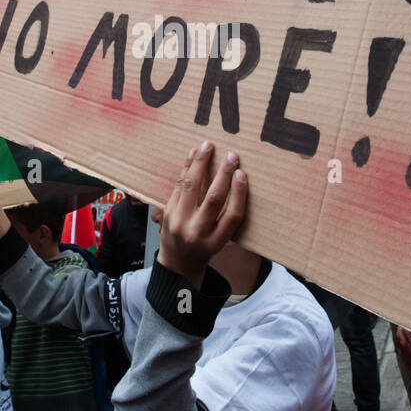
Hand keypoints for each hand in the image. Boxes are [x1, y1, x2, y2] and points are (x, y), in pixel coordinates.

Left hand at [157, 141, 245, 287]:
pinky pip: (178, 185)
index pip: (232, 215)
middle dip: (224, 174)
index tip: (242, 173)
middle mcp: (197, 232)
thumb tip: (239, 181)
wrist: (177, 263)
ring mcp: (179, 222)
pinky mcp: (167, 212)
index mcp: (216, 242)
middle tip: (232, 155)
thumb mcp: (221, 240)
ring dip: (201, 164)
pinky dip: (186, 167)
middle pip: (213, 199)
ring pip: (191, 187)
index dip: (239, 192)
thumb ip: (228, 217)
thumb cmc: (205, 247)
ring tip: (208, 146)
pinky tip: (193, 154)